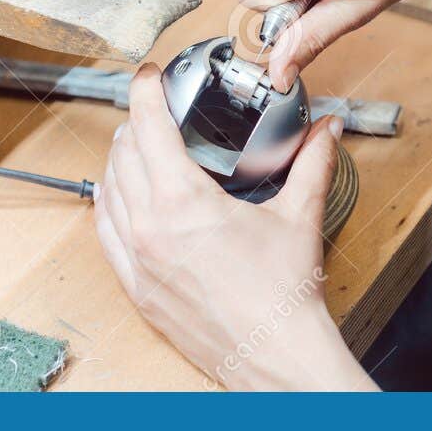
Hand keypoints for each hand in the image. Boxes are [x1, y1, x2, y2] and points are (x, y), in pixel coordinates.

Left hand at [94, 64, 375, 390]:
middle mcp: (150, 230)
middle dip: (135, 123)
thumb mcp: (299, 216)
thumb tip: (326, 130)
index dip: (145, 92)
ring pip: (106, 193)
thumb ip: (312, 163)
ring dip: (117, 161)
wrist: (273, 355)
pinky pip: (105, 235)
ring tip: (135, 145)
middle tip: (152, 108)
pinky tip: (119, 198)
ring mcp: (138, 261)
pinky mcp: (137, 289)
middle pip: (122, 155)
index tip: (148, 75)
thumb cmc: (283, 296)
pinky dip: (107, 206)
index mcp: (184, 204)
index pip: (148, 128)